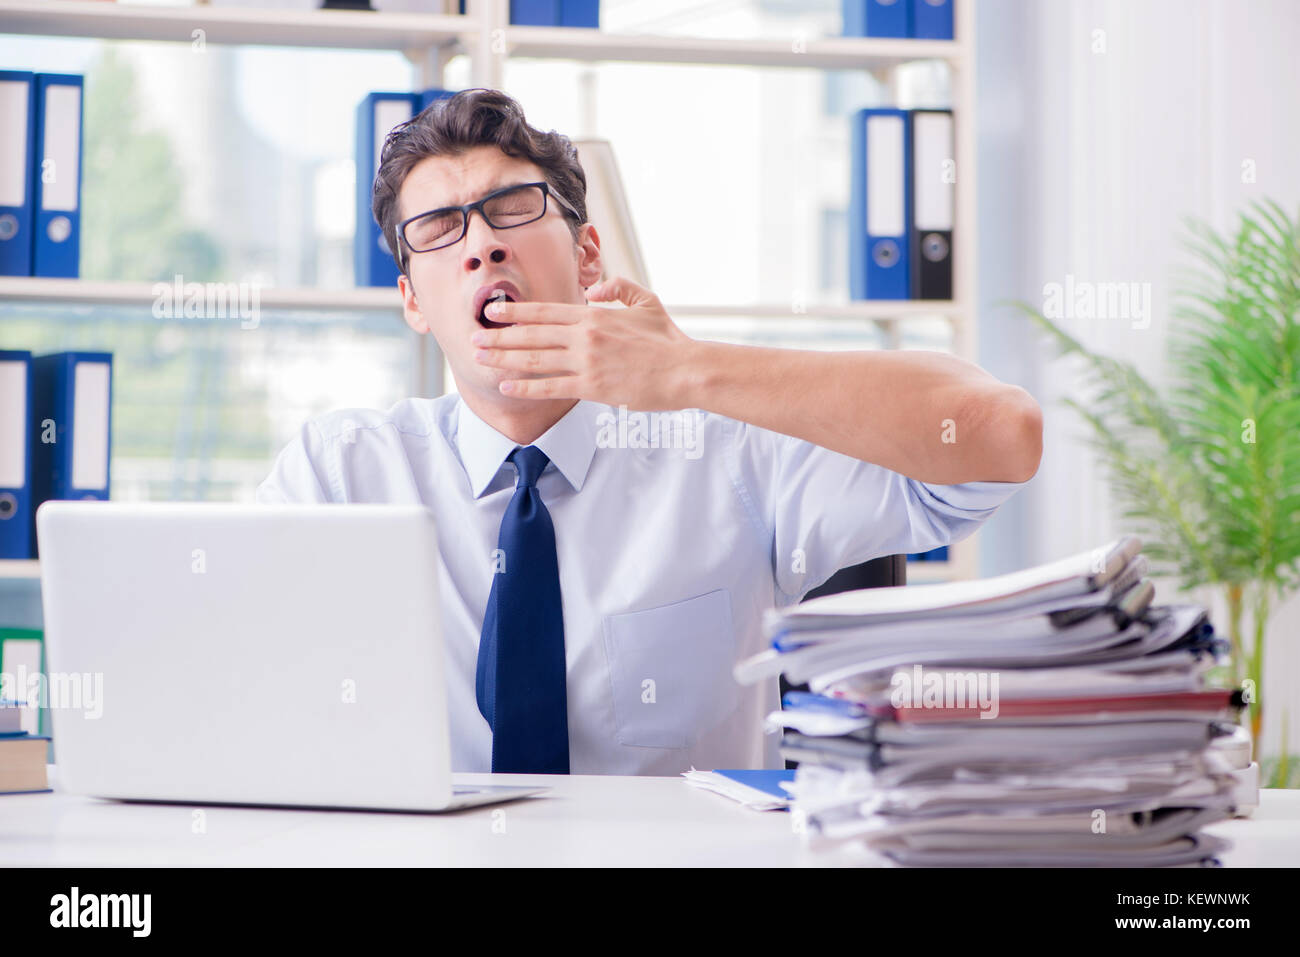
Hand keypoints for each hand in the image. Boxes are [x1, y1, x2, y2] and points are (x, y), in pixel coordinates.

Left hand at [471, 277, 697, 408]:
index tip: (492, 312)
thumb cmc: (669, 339)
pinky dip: (526, 388)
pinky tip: (507, 388)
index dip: (514, 312)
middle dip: (498, 336)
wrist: (685, 370)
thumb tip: (593, 290)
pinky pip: (551, 387)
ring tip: (480, 360)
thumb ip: (618, 288)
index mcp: (594, 314)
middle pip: (531, 334)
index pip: (544, 311)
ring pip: (535, 358)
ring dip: (503, 359)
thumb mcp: (646, 301)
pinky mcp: (592, 387)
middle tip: (473, 338)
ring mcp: (586, 362)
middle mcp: (584, 335)